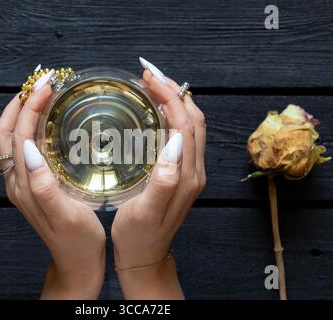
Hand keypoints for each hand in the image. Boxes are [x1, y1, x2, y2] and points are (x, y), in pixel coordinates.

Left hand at [0, 74, 105, 298]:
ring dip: (23, 113)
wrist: (77, 261)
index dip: (29, 106)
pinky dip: (31, 127)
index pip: (17, 134)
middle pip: (6, 132)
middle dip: (20, 103)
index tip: (47, 85)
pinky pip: (24, 148)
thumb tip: (30, 148)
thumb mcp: (64, 214)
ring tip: (43, 95)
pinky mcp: (34, 185)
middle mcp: (18, 181)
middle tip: (42, 83)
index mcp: (24, 184)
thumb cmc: (76, 240)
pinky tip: (49, 123)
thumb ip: (43, 184)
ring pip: (12, 139)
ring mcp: (24, 182)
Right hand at [111, 61, 205, 298]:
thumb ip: (163, 180)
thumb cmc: (139, 236)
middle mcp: (193, 170)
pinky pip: (183, 136)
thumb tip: (173, 142)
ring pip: (190, 125)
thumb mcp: (146, 211)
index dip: (170, 96)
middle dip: (175, 91)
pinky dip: (172, 116)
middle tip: (150, 75)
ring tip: (153, 86)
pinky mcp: (181, 174)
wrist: (145, 256)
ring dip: (175, 101)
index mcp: (186, 175)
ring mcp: (189, 171)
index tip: (150, 78)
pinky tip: (156, 112)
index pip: (185, 124)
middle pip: (193, 119)